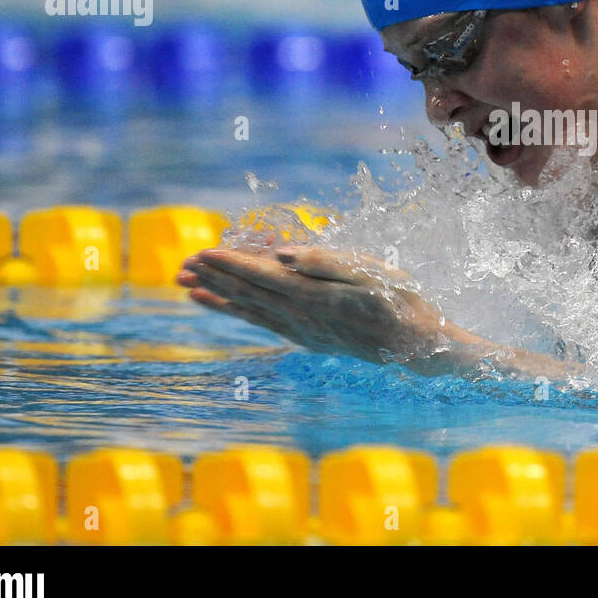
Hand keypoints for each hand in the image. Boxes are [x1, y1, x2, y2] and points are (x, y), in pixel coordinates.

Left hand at [177, 245, 459, 365]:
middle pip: (248, 295)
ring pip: (252, 311)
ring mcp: (304, 331)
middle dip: (213, 279)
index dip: (229, 263)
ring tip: (189, 289)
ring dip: (219, 299)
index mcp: (312, 296)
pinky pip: (266, 323)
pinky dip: (241, 314)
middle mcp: (301, 317)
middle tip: (180, 268)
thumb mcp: (370, 272)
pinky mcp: (310, 338)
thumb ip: (325, 262)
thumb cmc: (400, 300)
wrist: (418, 345)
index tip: (201, 252)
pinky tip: (230, 309)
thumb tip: (283, 255)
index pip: (261, 276)